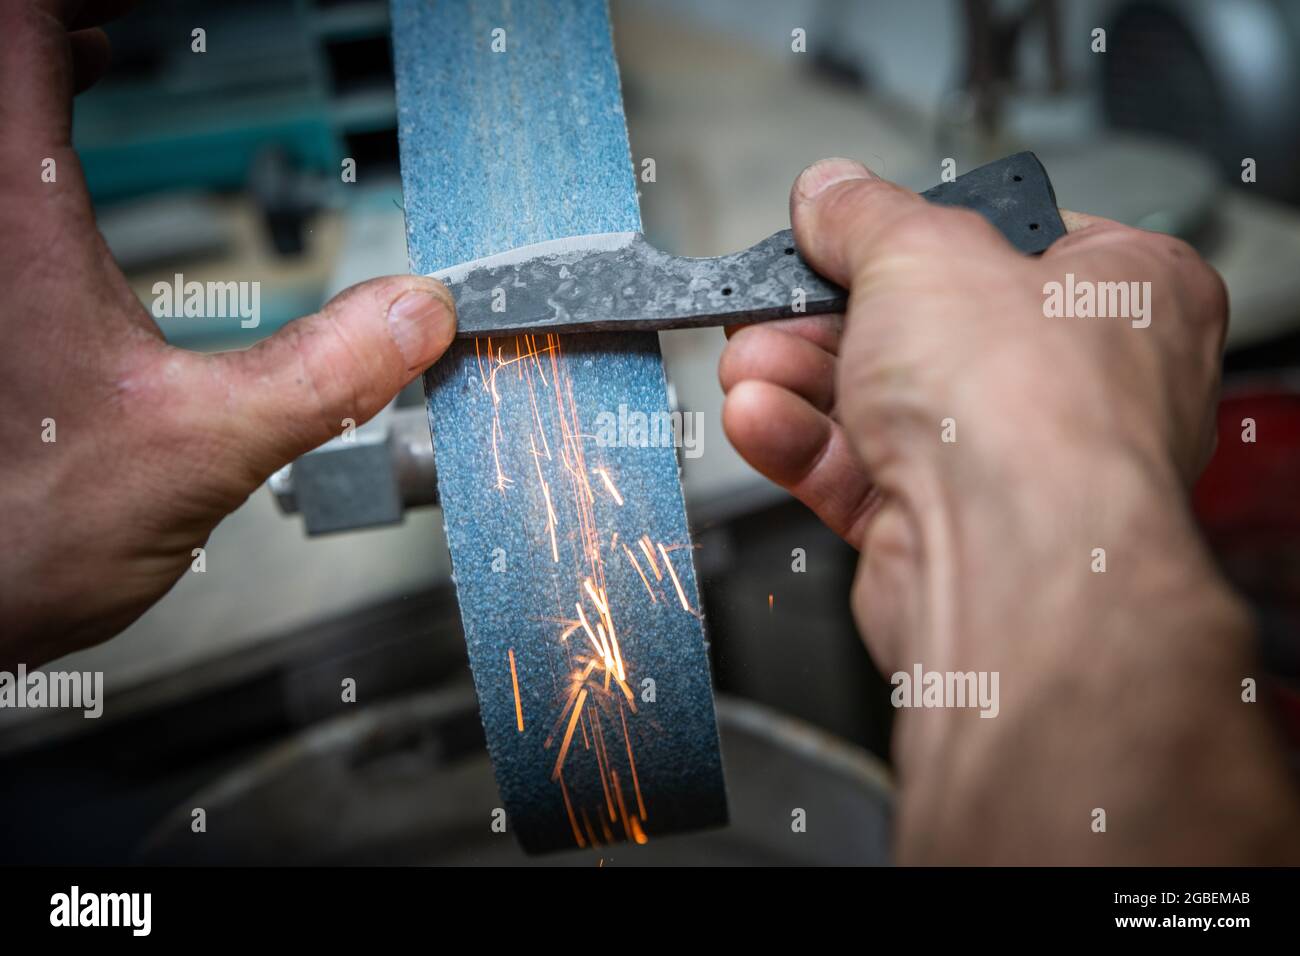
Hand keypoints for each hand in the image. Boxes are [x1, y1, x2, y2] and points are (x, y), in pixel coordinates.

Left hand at [0, 0, 456, 664]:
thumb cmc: (21, 531)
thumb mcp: (206, 448)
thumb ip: (326, 372)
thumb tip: (417, 312)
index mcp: (10, 216)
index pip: (22, 30)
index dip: (82, 1)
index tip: (141, 5)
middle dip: (64, 25)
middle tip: (130, 20)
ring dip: (32, 64)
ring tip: (100, 46)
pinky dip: (16, 121)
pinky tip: (59, 147)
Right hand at [720, 158, 1227, 674]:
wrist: (1011, 562)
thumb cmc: (1029, 406)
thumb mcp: (922, 251)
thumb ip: (864, 216)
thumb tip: (832, 192)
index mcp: (1123, 292)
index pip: (1010, 241)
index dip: (919, 233)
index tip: (846, 232)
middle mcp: (1078, 384)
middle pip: (925, 330)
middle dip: (824, 321)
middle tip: (771, 305)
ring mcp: (1014, 466)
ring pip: (885, 407)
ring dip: (800, 381)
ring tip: (748, 362)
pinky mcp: (951, 530)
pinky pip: (865, 476)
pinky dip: (806, 446)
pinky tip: (760, 418)